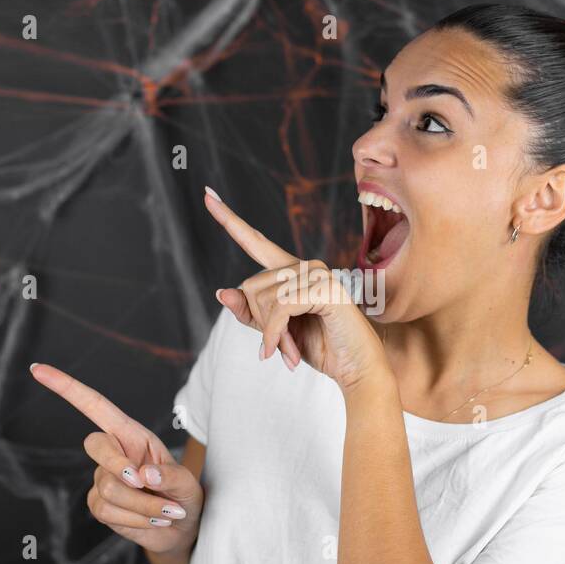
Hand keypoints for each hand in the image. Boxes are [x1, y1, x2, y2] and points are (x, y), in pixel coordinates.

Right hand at [30, 363, 201, 554]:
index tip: (37, 370)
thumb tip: (143, 474)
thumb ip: (170, 476)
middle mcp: (114, 452)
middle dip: (118, 465)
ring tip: (167, 510)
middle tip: (144, 482)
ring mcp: (101, 479)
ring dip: (143, 504)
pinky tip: (153, 519)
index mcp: (132, 434)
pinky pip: (108, 511)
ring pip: (110, 489)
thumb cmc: (184, 496)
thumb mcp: (187, 483)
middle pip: (95, 446)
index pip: (95, 406)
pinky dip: (136, 519)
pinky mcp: (98, 504)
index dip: (67, 388)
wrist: (181, 527)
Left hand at [203, 187, 389, 394]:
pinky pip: (279, 308)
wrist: (357, 368)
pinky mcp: (325, 287)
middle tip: (278, 348)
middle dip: (260, 323)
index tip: (207, 195)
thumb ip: (251, 313)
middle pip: (251, 286)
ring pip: (264, 299)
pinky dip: (276, 335)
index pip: (256, 242)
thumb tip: (222, 292)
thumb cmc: (321, 347)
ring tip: (290, 352)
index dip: (230, 220)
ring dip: (271, 334)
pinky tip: (288, 354)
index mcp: (292, 272)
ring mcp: (317, 273)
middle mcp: (305, 266)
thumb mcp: (276, 332)